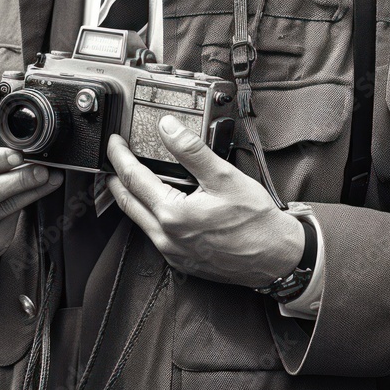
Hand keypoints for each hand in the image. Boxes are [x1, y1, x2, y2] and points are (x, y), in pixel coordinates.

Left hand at [106, 115, 303, 287]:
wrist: (276, 258)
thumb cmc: (256, 222)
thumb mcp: (224, 177)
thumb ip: (192, 150)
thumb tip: (168, 128)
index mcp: (172, 214)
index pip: (132, 179)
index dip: (119, 157)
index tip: (114, 143)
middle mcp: (166, 237)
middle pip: (126, 202)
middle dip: (114, 178)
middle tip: (112, 159)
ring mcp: (172, 252)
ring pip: (138, 220)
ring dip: (129, 197)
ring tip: (128, 178)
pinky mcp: (180, 260)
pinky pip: (153, 234)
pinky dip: (147, 215)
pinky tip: (155, 204)